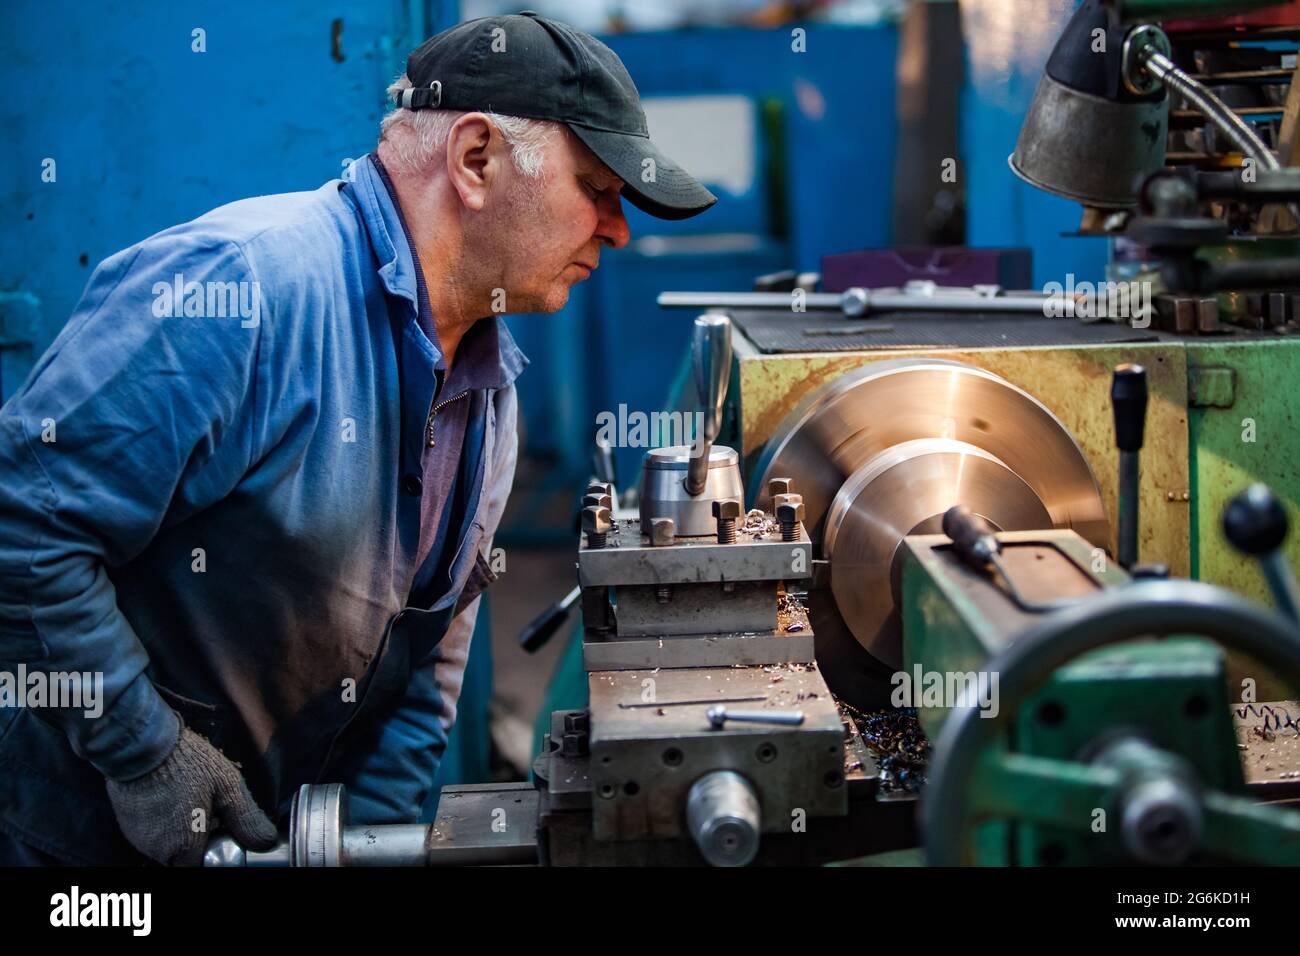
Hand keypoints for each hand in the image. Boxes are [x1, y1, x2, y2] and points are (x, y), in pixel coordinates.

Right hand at [105, 723, 278, 865]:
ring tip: (188, 799)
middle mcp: (156, 849)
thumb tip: (265, 842)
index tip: (221, 828)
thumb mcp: (228, 787)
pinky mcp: (127, 823)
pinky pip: (150, 832)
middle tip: (207, 809)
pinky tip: (170, 797)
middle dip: (197, 839)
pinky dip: (162, 821)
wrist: (144, 744)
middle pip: (183, 856)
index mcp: (183, 846)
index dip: (214, 848)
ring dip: (179, 830)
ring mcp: (138, 837)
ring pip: (165, 844)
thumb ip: (246, 819)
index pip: (201, 865)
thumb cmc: (188, 763)